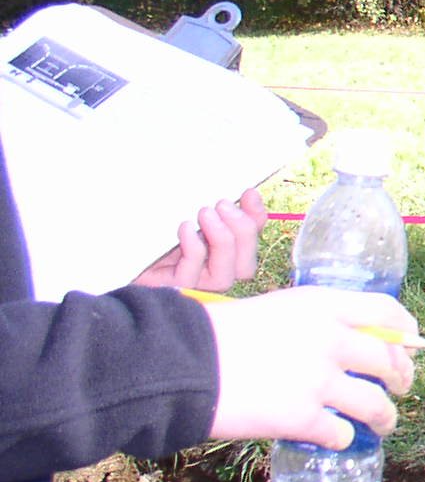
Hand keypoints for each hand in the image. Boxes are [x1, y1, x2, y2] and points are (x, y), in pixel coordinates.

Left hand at [135, 189, 266, 291]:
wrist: (111, 252)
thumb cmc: (147, 233)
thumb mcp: (182, 216)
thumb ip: (211, 210)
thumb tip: (241, 192)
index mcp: (218, 257)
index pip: (250, 244)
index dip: (257, 220)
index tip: (248, 193)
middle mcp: (211, 277)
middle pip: (246, 267)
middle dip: (242, 232)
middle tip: (221, 204)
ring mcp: (193, 288)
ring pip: (225, 276)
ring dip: (223, 240)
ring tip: (205, 213)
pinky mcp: (171, 290)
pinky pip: (191, 274)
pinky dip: (194, 249)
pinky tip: (183, 228)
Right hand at [204, 286, 419, 448]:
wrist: (180, 364)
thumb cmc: (214, 334)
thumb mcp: (271, 309)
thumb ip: (309, 323)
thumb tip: (338, 345)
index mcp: (321, 305)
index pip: (386, 311)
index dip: (405, 330)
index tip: (413, 341)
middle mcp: (330, 339)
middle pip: (390, 361)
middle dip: (402, 378)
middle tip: (401, 387)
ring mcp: (320, 381)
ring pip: (376, 404)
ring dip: (385, 417)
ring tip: (383, 423)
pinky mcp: (304, 418)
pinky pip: (341, 433)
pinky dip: (341, 438)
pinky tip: (334, 438)